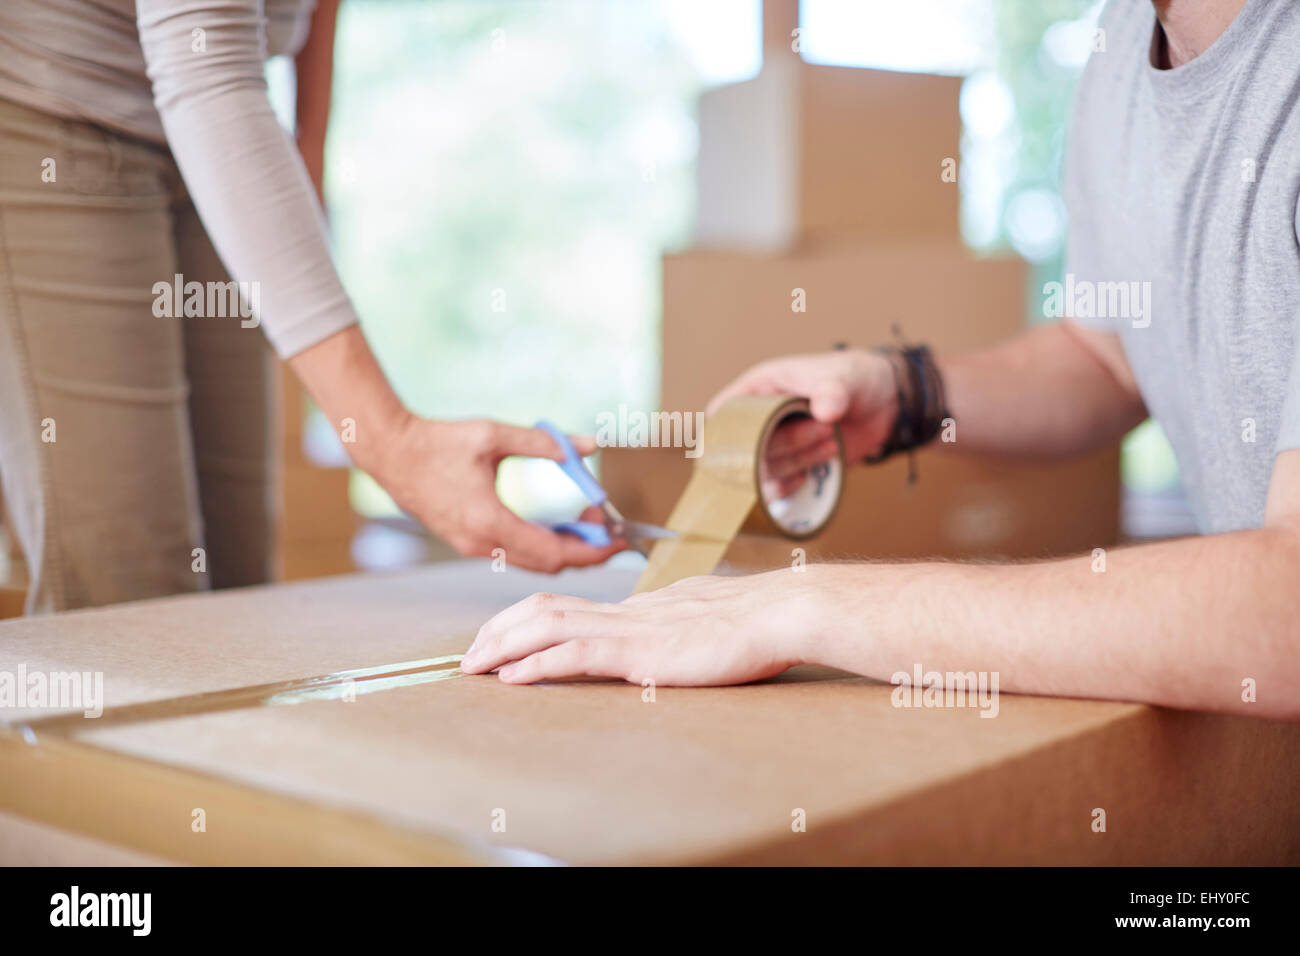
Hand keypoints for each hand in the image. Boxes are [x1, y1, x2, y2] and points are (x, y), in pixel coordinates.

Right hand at [289, 327, 620, 573]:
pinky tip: (557, 526)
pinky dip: (540, 545)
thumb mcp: (494, 434)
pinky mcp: (466, 541)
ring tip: (588, 523)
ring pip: (529, 563)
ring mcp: (471, 546)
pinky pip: (513, 554)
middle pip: (546, 566)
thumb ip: (544, 442)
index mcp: (489, 521)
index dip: (591, 549)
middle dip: (584, 552)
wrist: (388, 451)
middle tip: (609, 529)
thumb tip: (590, 445)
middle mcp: (480, 543)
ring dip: (562, 549)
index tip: (618, 537)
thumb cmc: (438, 440)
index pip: (554, 553)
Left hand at [461, 570, 826, 684]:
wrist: (781, 612)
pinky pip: (576, 655)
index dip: (526, 620)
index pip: (569, 607)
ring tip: (473, 666)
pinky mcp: (641, 651)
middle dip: (499, 630)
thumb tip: (666, 639)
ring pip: (548, 626)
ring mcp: (632, 627)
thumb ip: (677, 630)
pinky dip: (537, 665)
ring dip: (504, 646)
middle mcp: (627, 610)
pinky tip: (512, 678)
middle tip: (470, 655)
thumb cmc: (757, 623)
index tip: (501, 638)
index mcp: (640, 606)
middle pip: (544, 608)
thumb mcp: (705, 624)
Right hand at [708, 351, 898, 489]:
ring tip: (832, 443)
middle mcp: (760, 420)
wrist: (885, 406)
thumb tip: (824, 411)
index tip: (746, 440)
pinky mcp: (791, 468)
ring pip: (762, 470)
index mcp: (760, 389)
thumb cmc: (855, 378)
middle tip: (825, 430)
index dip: (725, 429)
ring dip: (797, 462)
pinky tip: (811, 474)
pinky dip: (790, 487)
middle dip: (785, 444)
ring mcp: (775, 446)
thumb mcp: (846, 377)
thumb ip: (833, 391)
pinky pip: (774, 489)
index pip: (724, 411)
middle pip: (746, 446)